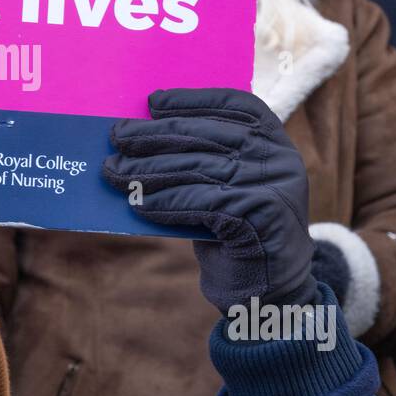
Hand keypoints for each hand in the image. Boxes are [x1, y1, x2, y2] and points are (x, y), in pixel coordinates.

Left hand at [103, 88, 314, 314]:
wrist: (266, 295)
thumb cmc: (234, 235)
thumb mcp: (225, 188)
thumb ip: (202, 158)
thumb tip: (142, 133)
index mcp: (275, 143)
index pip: (236, 105)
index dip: (193, 100)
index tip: (153, 102)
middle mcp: (280, 159)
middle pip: (208, 135)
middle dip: (155, 134)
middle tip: (116, 136)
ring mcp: (274, 187)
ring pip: (197, 168)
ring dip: (148, 170)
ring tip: (114, 172)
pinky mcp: (260, 216)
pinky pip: (201, 202)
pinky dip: (165, 203)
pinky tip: (138, 204)